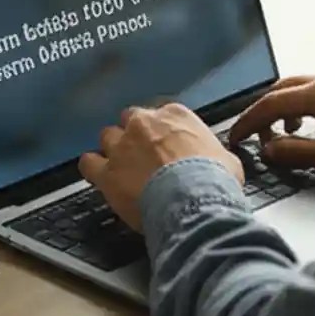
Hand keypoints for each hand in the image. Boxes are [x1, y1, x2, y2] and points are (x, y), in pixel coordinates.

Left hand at [79, 104, 244, 230]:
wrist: (193, 201)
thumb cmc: (214, 181)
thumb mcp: (226, 160)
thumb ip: (212, 153)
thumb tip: (217, 161)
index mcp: (175, 116)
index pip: (161, 114)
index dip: (162, 132)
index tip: (166, 145)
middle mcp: (144, 124)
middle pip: (131, 120)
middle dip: (135, 135)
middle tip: (144, 156)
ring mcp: (122, 146)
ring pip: (107, 137)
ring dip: (114, 150)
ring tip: (122, 168)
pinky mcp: (107, 172)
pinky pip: (88, 162)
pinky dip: (92, 168)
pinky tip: (99, 176)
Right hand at [228, 74, 314, 177]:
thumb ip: (296, 152)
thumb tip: (268, 149)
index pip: (270, 103)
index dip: (248, 121)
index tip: (236, 136)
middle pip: (282, 89)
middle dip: (263, 110)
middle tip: (252, 133)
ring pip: (301, 87)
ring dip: (283, 108)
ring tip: (280, 133)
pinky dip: (303, 106)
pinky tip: (311, 126)